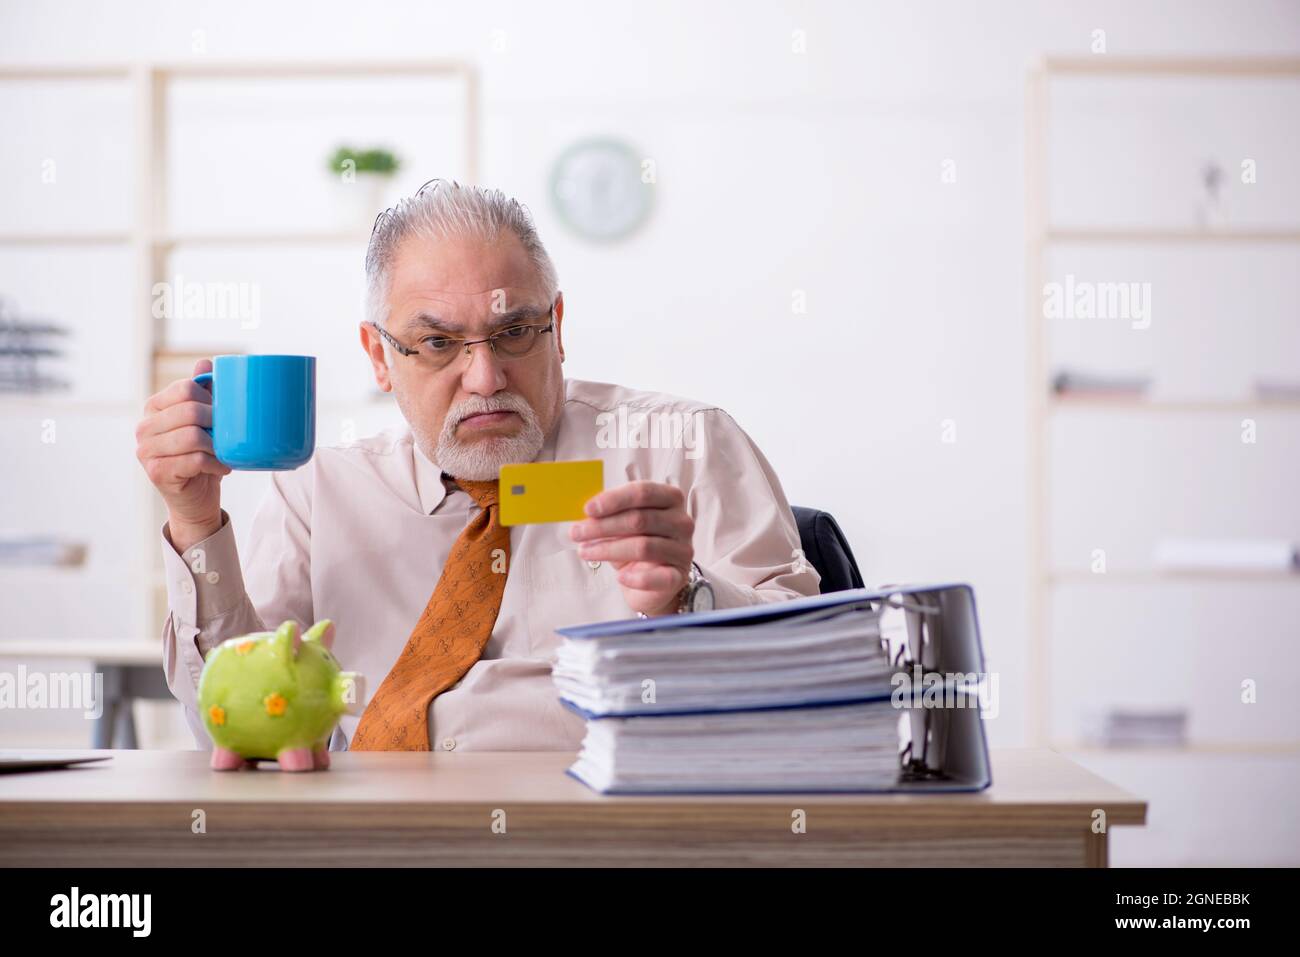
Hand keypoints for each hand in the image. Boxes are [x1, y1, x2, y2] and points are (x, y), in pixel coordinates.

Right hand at [135, 358, 230, 549]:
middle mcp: (144, 427)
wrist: (196, 497)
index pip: (185, 389)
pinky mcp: (156, 472)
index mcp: (155, 407)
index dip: (211, 399)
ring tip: (224, 452)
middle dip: (217, 422)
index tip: (223, 414)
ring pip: (192, 436)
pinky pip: (195, 460)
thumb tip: (207, 363)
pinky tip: (222, 467)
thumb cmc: (202, 454)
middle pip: (190, 411)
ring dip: (217, 446)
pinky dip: (215, 463)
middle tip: (228, 435)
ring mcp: (146, 450)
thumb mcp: (205, 421)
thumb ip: (203, 392)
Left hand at [569, 480, 694, 616]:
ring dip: (608, 550)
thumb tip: (587, 513)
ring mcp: (683, 549)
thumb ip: (610, 513)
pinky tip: (620, 577)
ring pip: (643, 546)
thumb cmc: (635, 543)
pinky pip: (658, 577)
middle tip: (577, 532)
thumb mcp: (622, 523)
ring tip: (585, 551)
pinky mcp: (679, 575)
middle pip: (639, 519)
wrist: (649, 579)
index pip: (643, 493)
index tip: (588, 509)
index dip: (614, 500)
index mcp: (670, 498)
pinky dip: (636, 578)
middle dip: (603, 526)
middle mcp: (681, 521)